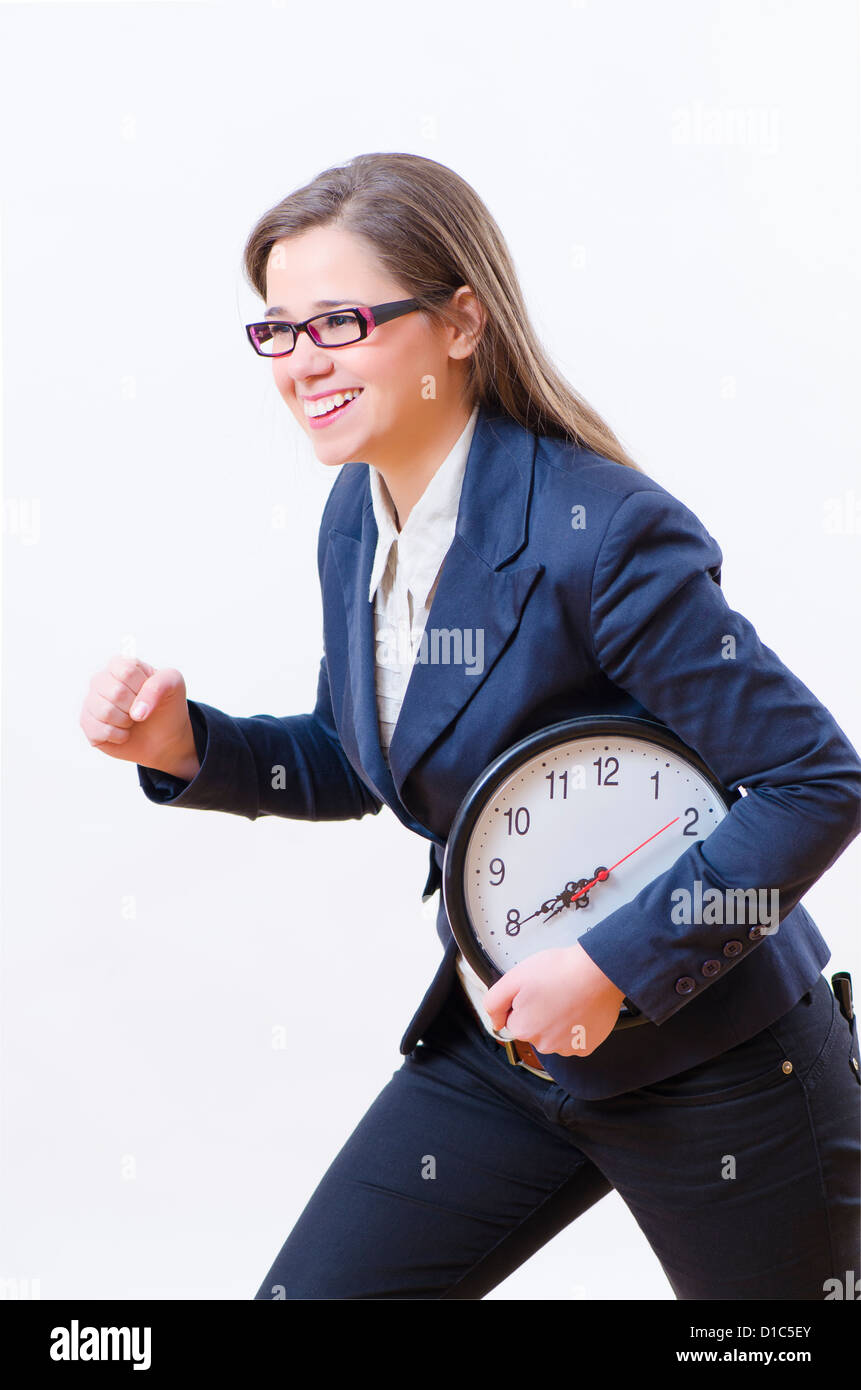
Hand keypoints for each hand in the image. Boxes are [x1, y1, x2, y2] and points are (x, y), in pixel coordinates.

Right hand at [79, 654, 198, 777]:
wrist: (164, 736)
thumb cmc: (166, 705)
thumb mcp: (174, 685)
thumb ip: (158, 686)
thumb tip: (136, 712)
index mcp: (121, 665)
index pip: (126, 671)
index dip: (141, 687)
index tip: (149, 693)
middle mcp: (102, 680)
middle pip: (115, 692)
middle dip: (135, 706)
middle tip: (141, 709)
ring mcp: (92, 701)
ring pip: (105, 711)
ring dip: (126, 722)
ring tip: (132, 720)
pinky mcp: (88, 723)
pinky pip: (98, 731)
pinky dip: (118, 736)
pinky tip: (124, 732)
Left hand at [483, 942, 626, 1057]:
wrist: (598, 972)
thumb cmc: (560, 971)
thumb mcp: (514, 977)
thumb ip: (494, 1002)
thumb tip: (495, 1021)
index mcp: (524, 1029)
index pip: (514, 1019)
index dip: (522, 1002)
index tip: (535, 990)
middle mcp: (545, 1045)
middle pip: (534, 1029)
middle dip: (539, 1013)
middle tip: (552, 992)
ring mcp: (568, 1047)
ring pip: (553, 1035)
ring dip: (557, 1021)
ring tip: (567, 998)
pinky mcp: (586, 1046)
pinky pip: (574, 1038)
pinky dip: (576, 1026)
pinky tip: (579, 1009)